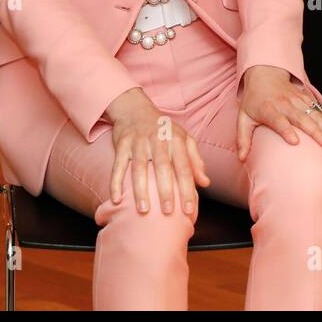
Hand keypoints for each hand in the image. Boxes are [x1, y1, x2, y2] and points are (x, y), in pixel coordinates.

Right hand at [104, 87, 209, 215]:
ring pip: (139, 168)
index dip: (187, 189)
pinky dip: (116, 182)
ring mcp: (139, 142)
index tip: (189, 210)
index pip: (184, 167)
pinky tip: (116, 199)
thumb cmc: (164, 129)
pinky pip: (117, 166)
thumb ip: (196, 161)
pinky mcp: (122, 144)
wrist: (135, 108)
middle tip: (167, 212)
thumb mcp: (184, 139)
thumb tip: (205, 183)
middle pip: (163, 168)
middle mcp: (159, 140)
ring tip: (144, 210)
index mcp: (176, 140)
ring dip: (141, 190)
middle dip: (166, 191)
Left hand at [237, 65, 321, 162]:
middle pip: (304, 119)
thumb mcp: (243, 117)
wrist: (266, 74)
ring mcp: (300, 101)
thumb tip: (241, 158)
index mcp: (269, 108)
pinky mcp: (308, 100)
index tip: (295, 141)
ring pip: (318, 117)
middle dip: (317, 133)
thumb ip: (243, 138)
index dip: (286, 130)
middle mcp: (286, 104)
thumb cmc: (254, 99)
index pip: (279, 120)